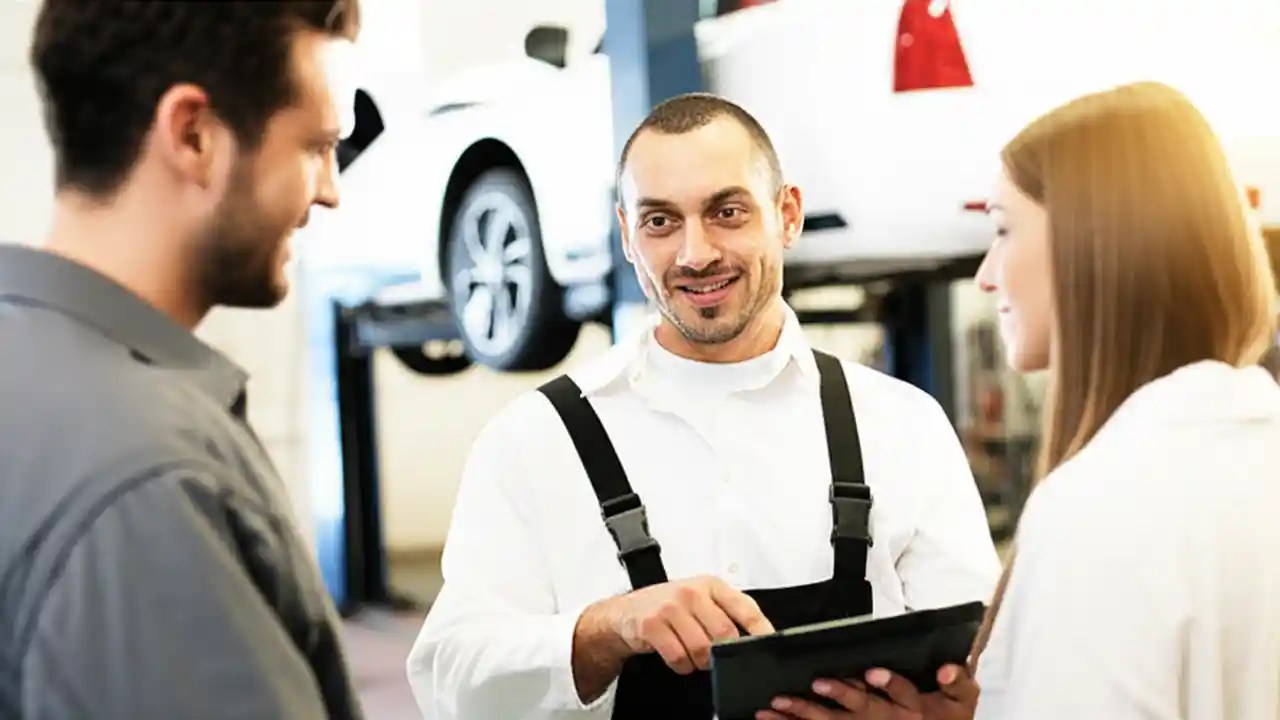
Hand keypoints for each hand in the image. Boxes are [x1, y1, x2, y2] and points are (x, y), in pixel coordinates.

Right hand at [591, 575, 775, 674]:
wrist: (627, 611)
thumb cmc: (669, 606)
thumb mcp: (700, 598)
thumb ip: (726, 612)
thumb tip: (757, 635)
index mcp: (710, 585)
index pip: (744, 607)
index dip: (761, 629)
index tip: (771, 643)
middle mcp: (692, 592)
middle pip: (724, 633)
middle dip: (722, 653)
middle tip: (715, 656)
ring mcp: (671, 607)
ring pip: (701, 649)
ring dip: (700, 662)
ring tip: (693, 655)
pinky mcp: (653, 625)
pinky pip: (679, 657)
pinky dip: (682, 666)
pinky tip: (678, 657)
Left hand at [756, 664, 977, 719]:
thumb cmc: (949, 717)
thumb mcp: (963, 701)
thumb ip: (958, 682)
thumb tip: (946, 668)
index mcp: (914, 707)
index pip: (903, 693)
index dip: (889, 683)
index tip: (872, 672)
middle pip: (862, 709)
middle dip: (838, 696)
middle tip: (815, 683)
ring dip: (803, 716)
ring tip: (776, 704)